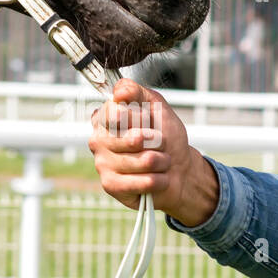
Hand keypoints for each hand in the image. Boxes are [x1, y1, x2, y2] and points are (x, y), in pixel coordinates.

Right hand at [88, 78, 219, 226]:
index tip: (150, 122)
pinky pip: (139, 183)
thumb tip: (119, 92)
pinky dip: (157, 181)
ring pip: (140, 161)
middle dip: (156, 142)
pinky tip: (159, 178)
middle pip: (131, 139)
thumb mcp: (156, 106)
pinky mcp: (110, 185)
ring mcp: (101, 163)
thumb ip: (137, 92)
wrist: (180, 170)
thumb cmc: (166, 137)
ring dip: (161, 162)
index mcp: (105, 117)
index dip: (139, 119)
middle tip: (161, 144)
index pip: (115, 113)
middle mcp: (97, 139)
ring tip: (162, 162)